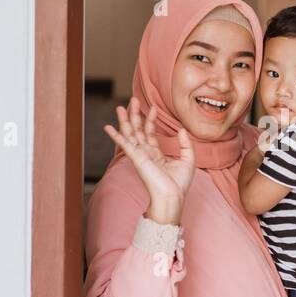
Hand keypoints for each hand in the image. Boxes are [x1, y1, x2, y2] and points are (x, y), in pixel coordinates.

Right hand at [103, 97, 193, 223]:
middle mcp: (146, 153)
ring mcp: (140, 155)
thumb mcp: (188, 159)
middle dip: (135, 115)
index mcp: (156, 154)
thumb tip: (181, 129)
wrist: (172, 196)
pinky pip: (125, 144)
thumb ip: (185, 143)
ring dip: (125, 121)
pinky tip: (108, 127)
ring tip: (121, 107)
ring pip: (130, 134)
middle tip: (133, 100)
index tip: (153, 107)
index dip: (151, 120)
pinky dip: (116, 135)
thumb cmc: (179, 183)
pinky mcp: (136, 158)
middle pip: (137, 130)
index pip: (151, 133)